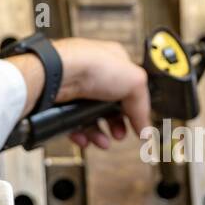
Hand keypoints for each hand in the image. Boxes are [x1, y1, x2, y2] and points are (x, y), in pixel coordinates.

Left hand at [7, 38, 150, 149]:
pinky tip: (86, 139)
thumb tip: (146, 129)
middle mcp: (94, 74)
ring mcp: (76, 88)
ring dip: (99, 134)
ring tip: (103, 142)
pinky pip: (74, 123)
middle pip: (110, 106)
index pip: (130, 87)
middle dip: (117, 124)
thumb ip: (143, 108)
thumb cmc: (92, 64)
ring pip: (91, 117)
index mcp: (114, 62)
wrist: (59, 74)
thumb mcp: (135, 83)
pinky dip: (81, 134)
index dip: (135, 107)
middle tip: (119, 134)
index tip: (139, 123)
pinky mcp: (61, 102)